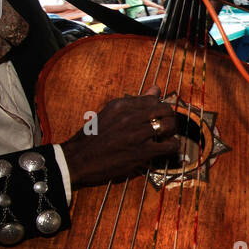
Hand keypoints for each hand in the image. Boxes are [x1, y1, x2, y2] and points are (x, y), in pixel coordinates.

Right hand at [58, 86, 183, 185]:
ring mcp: (137, 134)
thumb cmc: (92, 137)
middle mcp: (130, 116)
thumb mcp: (110, 113)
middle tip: (166, 126)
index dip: (159, 108)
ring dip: (171, 132)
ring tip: (165, 137)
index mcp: (121, 104)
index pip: (153, 99)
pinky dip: (172, 147)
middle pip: (165, 109)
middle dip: (169, 118)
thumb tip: (155, 88)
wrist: (77, 160)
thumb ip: (134, 102)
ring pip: (169, 125)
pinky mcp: (141, 152)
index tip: (157, 116)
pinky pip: (169, 145)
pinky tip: (165, 149)